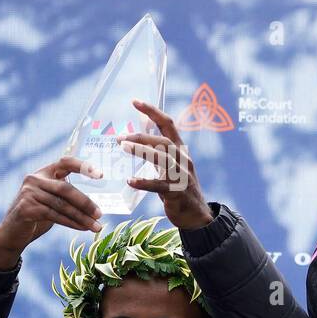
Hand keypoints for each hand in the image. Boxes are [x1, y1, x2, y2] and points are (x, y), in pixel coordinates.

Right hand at [0, 157, 103, 270]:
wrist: (14, 232)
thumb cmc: (39, 214)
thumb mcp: (54, 201)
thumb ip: (68, 197)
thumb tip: (96, 207)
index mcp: (44, 173)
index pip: (65, 162)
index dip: (83, 166)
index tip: (101, 175)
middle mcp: (34, 179)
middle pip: (65, 188)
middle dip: (85, 203)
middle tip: (100, 214)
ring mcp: (28, 192)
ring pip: (62, 204)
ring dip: (81, 217)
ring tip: (96, 227)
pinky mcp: (26, 207)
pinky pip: (54, 215)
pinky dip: (71, 223)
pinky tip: (82, 228)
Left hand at [119, 100, 212, 230]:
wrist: (197, 215)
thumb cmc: (179, 188)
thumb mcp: (171, 166)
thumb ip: (158, 151)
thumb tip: (139, 133)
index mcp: (181, 150)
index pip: (168, 124)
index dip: (152, 111)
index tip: (135, 102)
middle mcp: (183, 160)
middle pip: (164, 141)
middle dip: (141, 137)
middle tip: (119, 138)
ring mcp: (182, 176)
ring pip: (163, 159)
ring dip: (142, 151)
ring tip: (123, 148)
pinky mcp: (178, 192)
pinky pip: (160, 185)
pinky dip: (144, 182)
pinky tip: (130, 181)